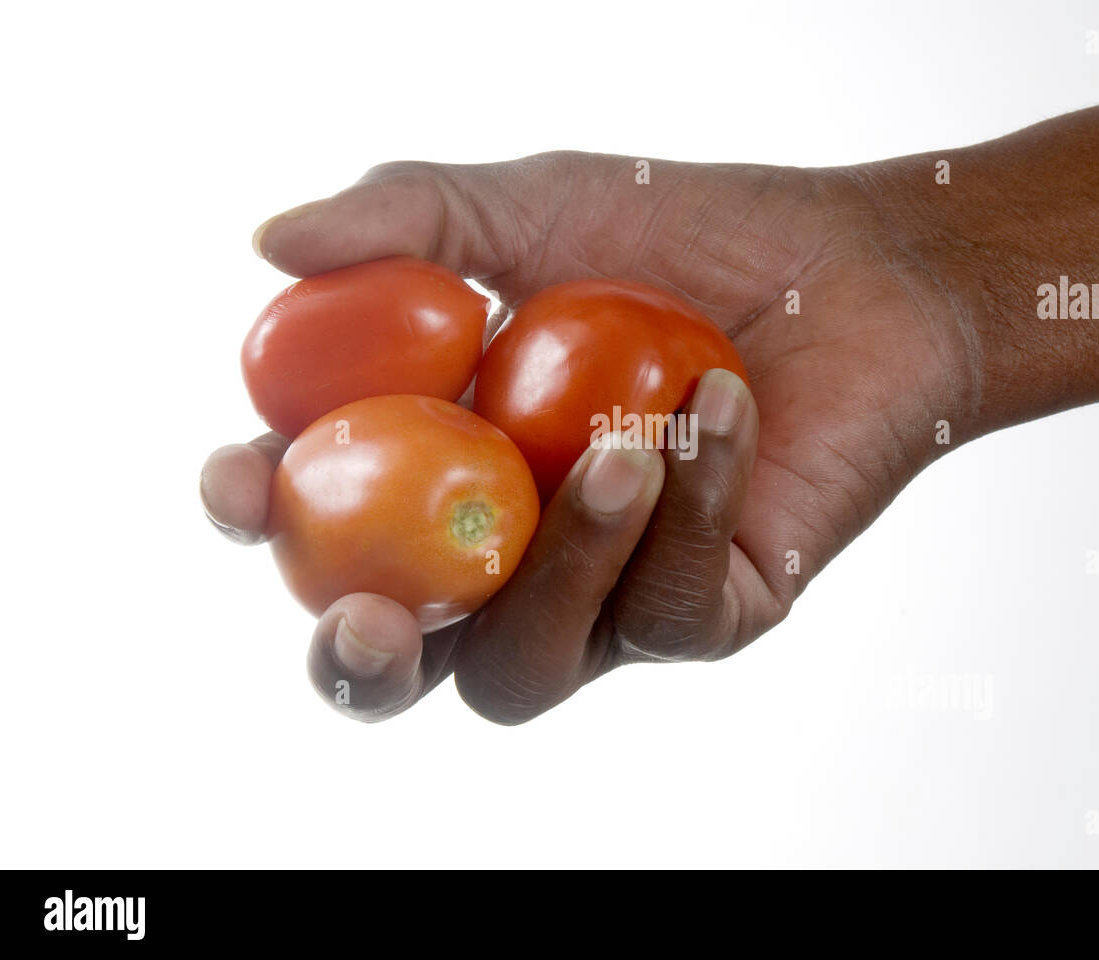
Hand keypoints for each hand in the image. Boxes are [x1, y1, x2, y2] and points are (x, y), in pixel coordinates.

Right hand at [201, 153, 975, 722]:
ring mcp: (610, 599)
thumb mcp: (528, 208)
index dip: (266, 528)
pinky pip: (666, 611)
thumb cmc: (684, 236)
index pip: (327, 535)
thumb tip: (267, 242)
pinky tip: (716, 405)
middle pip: (410, 669)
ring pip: (527, 668)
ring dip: (556, 566)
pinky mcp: (710, 612)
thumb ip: (404, 221)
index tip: (243, 477)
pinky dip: (684, 507)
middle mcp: (513, 557)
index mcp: (444, 473)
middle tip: (365, 623)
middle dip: (362, 663)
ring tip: (619, 442)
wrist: (855, 263)